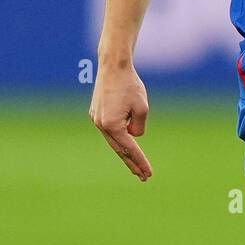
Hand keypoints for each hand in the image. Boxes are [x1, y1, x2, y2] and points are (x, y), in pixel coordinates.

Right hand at [89, 60, 152, 180]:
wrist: (113, 66)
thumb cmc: (130, 85)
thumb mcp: (142, 108)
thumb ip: (139, 127)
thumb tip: (134, 137)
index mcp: (112, 125)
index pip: (130, 149)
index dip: (140, 162)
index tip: (149, 174)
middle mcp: (101, 125)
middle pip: (119, 150)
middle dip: (132, 164)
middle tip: (143, 177)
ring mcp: (96, 119)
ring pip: (113, 140)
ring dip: (125, 152)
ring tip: (135, 165)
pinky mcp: (95, 113)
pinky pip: (110, 129)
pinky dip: (118, 137)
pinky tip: (126, 142)